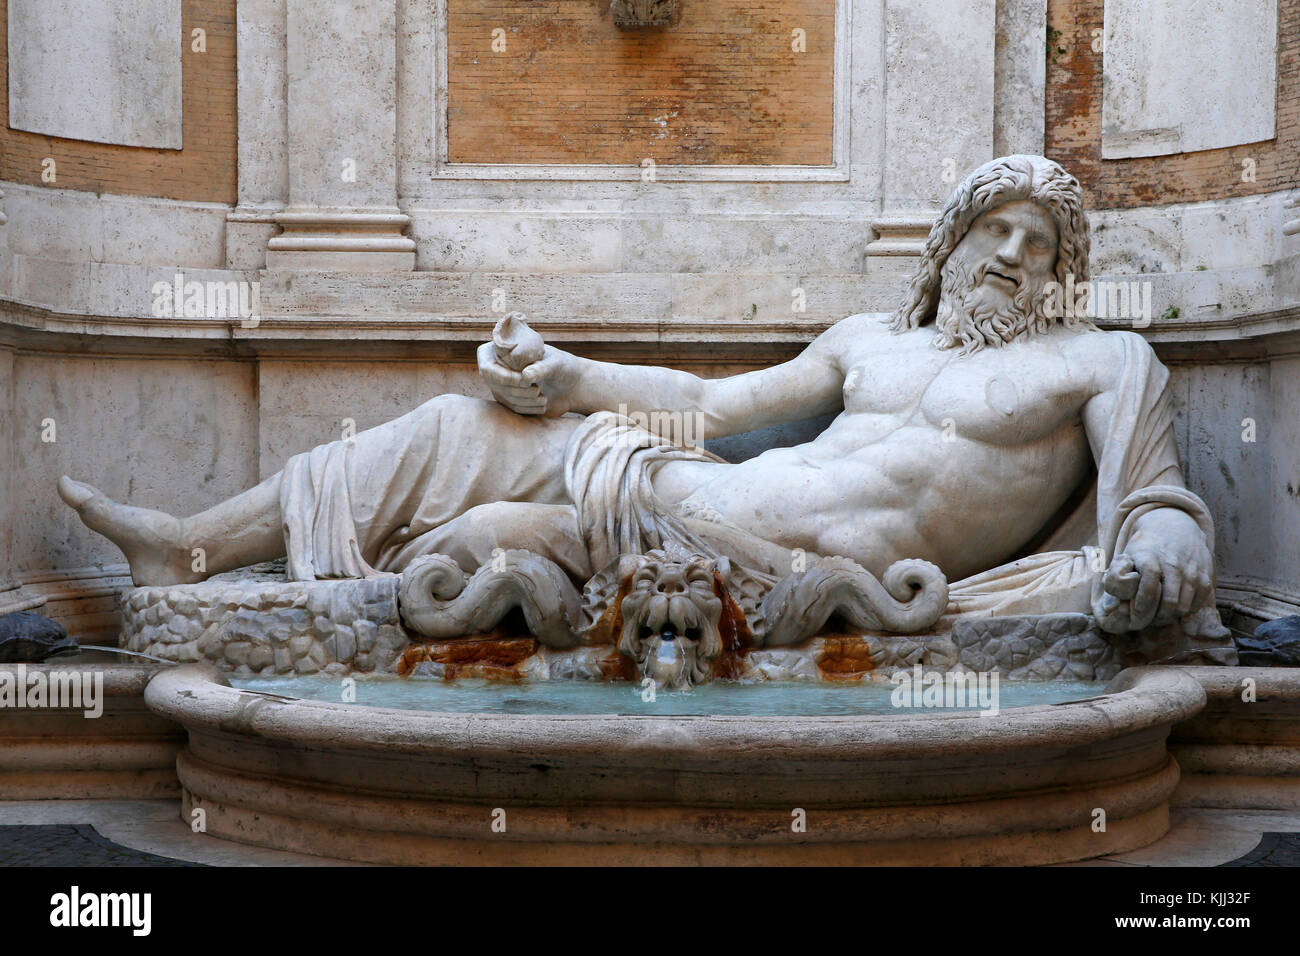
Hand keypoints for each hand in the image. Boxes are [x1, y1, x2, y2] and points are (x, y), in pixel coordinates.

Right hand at [477, 316, 580, 415]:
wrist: (572, 385)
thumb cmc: (563, 367)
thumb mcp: (556, 364)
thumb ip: (541, 368)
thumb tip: (525, 376)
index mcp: (506, 350)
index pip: (487, 367)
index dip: (502, 377)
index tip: (523, 380)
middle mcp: (499, 367)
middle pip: (495, 385)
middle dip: (518, 390)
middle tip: (538, 389)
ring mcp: (502, 384)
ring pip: (503, 398)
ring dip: (525, 400)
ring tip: (543, 396)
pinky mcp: (511, 400)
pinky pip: (512, 408)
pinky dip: (528, 408)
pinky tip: (543, 403)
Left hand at [1099, 508, 1213, 630]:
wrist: (1173, 525)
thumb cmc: (1145, 547)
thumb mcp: (1126, 556)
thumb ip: (1116, 581)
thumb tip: (1109, 608)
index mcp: (1151, 560)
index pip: (1149, 591)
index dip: (1141, 608)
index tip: (1135, 617)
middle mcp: (1174, 566)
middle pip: (1169, 604)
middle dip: (1156, 617)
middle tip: (1149, 620)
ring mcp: (1192, 572)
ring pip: (1183, 607)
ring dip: (1171, 616)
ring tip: (1160, 615)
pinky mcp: (1206, 576)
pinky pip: (1197, 603)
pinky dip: (1186, 610)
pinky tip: (1175, 607)